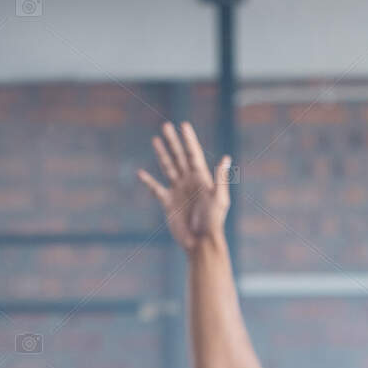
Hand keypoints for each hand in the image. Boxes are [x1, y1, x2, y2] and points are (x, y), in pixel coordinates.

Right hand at [138, 121, 231, 253]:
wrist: (200, 242)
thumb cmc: (213, 222)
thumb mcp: (219, 199)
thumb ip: (220, 179)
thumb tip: (226, 158)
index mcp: (201, 178)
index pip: (193, 154)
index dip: (189, 140)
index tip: (183, 125)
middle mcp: (189, 181)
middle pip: (179, 156)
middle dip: (173, 141)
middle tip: (165, 126)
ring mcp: (178, 191)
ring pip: (168, 167)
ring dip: (162, 154)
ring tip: (156, 139)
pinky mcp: (168, 202)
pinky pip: (156, 189)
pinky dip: (148, 181)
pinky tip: (141, 173)